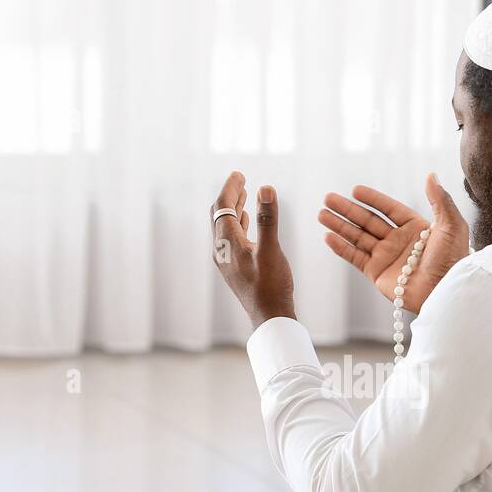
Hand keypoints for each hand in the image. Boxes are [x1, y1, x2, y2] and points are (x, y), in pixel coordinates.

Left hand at [210, 171, 295, 328]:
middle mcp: (222, 249)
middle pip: (220, 215)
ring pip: (225, 227)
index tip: (239, 173)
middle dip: (229, 196)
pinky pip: (231, 238)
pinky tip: (246, 221)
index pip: (223, 207)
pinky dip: (238, 224)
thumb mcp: (271, 250)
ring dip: (233, 209)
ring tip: (243, 194)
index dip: (230, 188)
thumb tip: (266, 187)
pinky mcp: (234, 267)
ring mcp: (227, 259)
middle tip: (240, 179)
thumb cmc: (271, 286)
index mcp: (227, 242)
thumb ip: (268, 219)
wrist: (269, 317)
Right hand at [318, 173, 468, 314]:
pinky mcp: (378, 274)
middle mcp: (399, 241)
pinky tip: (328, 236)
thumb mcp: (452, 226)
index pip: (389, 209)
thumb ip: (440, 200)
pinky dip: (341, 248)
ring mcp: (387, 258)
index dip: (372, 199)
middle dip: (347, 210)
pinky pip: (356, 257)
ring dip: (339, 225)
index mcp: (416, 228)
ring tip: (321, 214)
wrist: (444, 293)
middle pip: (368, 221)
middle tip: (328, 198)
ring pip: (358, 237)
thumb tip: (431, 175)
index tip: (354, 190)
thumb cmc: (452, 261)